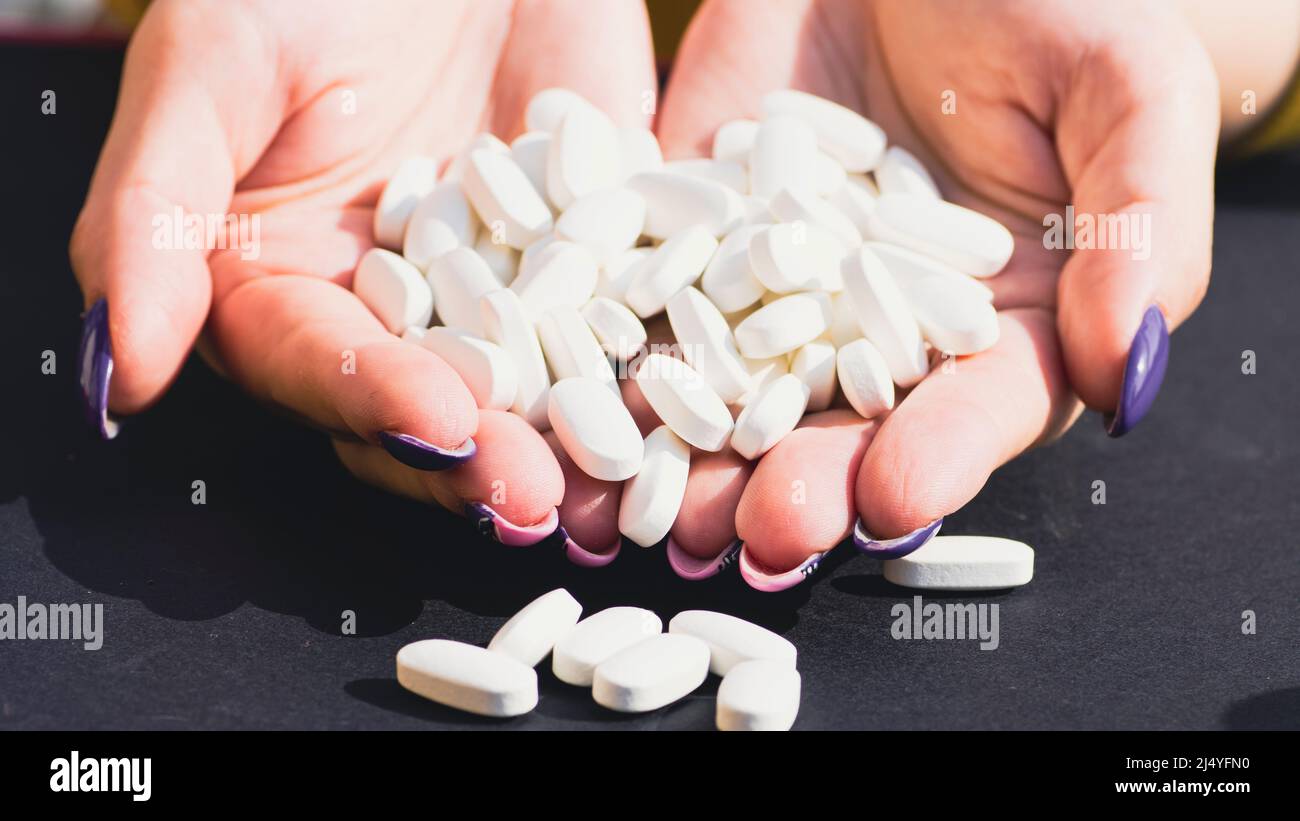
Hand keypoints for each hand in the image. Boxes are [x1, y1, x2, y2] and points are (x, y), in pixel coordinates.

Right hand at [71, 0, 655, 537]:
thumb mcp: (216, 62)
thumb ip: (152, 215)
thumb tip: (116, 377)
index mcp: (279, 278)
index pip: (313, 364)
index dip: (368, 400)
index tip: (431, 422)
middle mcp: (389, 304)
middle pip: (425, 405)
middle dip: (474, 455)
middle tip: (531, 496)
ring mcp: (500, 287)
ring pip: (528, 389)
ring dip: (564, 441)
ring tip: (605, 483)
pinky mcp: (592, 253)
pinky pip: (623, 318)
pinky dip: (650, 364)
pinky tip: (686, 402)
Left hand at [647, 0, 1217, 585]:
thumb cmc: (1061, 3)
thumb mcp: (1126, 93)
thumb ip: (1136, 235)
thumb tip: (1126, 374)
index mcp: (1000, 321)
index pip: (976, 409)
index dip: (939, 456)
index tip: (893, 498)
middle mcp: (879, 325)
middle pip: (839, 425)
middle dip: (795, 482)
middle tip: (751, 530)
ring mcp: (776, 281)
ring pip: (728, 385)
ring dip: (684, 456)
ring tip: (647, 509)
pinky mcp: (692, 227)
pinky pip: (645, 291)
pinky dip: (606, 347)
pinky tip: (568, 401)